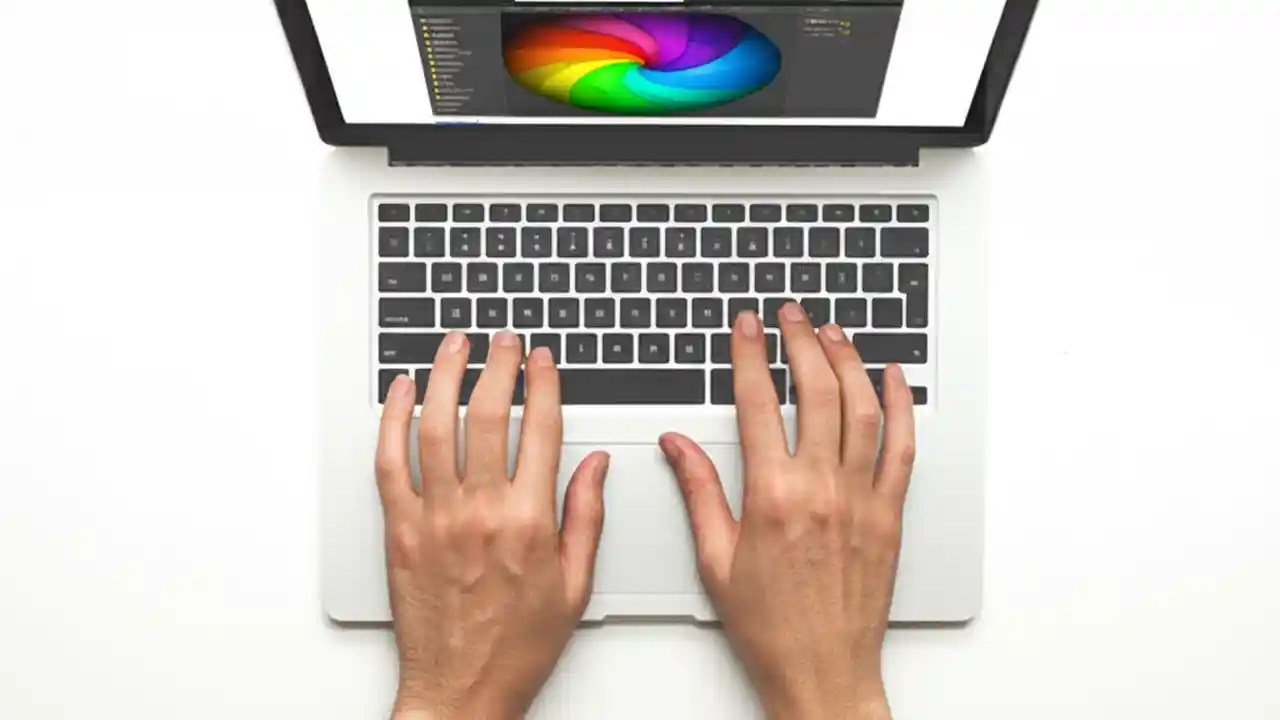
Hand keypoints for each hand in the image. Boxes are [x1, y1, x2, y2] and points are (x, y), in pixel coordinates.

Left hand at [376, 331, 609, 719]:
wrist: (460, 690)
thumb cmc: (517, 647)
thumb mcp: (575, 585)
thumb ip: (587, 516)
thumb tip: (595, 463)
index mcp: (530, 522)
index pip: (540, 430)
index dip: (544, 384)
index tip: (543, 360)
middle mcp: (481, 512)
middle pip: (487, 416)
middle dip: (498, 366)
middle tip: (503, 341)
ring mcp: (435, 518)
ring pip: (436, 427)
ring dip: (446, 376)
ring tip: (454, 345)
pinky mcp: (399, 530)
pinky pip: (390, 462)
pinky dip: (394, 420)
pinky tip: (402, 392)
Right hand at [661, 304, 915, 719]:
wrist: (823, 671)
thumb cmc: (770, 625)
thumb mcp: (716, 558)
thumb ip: (698, 490)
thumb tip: (677, 443)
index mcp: (772, 496)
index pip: (756, 404)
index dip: (749, 356)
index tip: (746, 327)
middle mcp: (821, 489)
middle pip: (816, 391)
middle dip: (800, 341)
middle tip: (790, 314)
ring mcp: (862, 498)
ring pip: (862, 409)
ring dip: (848, 361)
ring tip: (832, 332)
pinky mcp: (890, 513)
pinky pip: (903, 447)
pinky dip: (902, 406)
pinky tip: (894, 378)